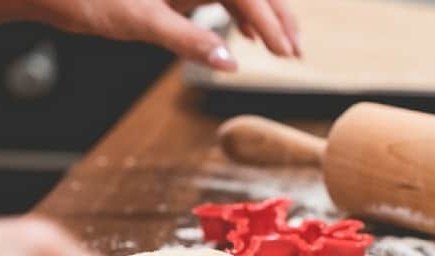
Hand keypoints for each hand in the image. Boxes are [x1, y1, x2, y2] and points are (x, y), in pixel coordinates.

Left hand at [30, 0, 300, 69]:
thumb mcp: (139, 20)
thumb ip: (186, 39)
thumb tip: (230, 64)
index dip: (271, 21)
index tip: (285, 52)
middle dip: (277, 15)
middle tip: (295, 51)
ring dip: (264, 14)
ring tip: (282, 44)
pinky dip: (241, 11)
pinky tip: (249, 33)